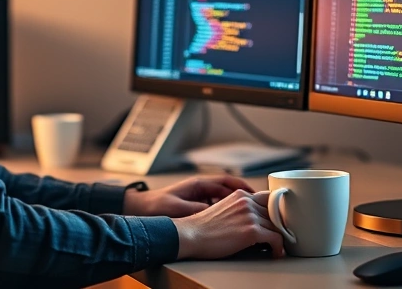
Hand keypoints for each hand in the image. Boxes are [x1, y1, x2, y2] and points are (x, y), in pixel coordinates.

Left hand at [123, 175, 254, 217]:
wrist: (141, 209)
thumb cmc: (157, 206)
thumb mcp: (178, 208)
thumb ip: (197, 208)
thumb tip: (215, 212)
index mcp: (199, 184)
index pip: (227, 182)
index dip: (242, 188)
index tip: (255, 195)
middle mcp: (201, 187)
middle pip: (229, 188)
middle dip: (244, 194)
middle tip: (259, 204)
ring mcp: (199, 195)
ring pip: (224, 197)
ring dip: (236, 203)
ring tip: (250, 213)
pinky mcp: (197, 204)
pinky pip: (216, 205)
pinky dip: (226, 210)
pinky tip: (232, 220)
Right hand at [172, 190, 284, 259]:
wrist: (191, 236)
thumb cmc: (204, 228)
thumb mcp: (223, 209)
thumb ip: (239, 209)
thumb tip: (255, 219)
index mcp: (240, 195)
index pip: (268, 198)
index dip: (276, 210)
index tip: (279, 221)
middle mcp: (247, 201)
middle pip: (275, 212)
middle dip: (280, 224)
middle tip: (282, 236)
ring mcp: (249, 215)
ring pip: (277, 225)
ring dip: (279, 237)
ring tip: (277, 246)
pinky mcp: (251, 231)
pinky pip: (276, 238)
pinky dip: (278, 247)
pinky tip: (275, 253)